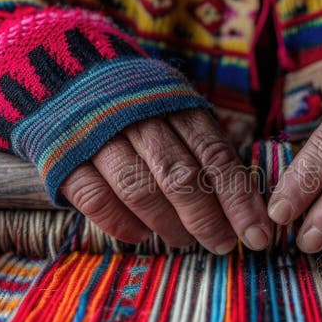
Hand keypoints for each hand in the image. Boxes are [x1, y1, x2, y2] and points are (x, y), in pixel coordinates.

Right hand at [60, 109, 271, 253]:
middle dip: (207, 219)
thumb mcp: (177, 111)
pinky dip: (123, 224)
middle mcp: (139, 118)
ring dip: (167, 225)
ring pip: (139, 191)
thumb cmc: (139, 106)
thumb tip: (245, 206)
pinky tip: (142, 234)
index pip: (216, 157)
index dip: (239, 199)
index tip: (256, 234)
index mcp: (176, 106)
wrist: (64, 76)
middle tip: (222, 245)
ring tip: (183, 240)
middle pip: (181, 178)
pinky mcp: (64, 157)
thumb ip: (205, 150)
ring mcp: (99, 137)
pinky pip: (97, 199)